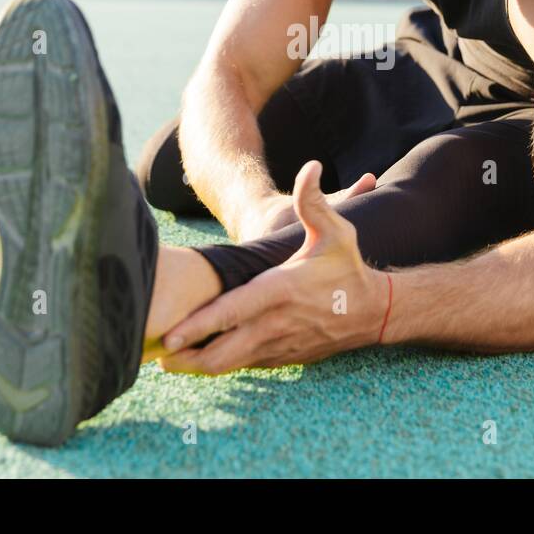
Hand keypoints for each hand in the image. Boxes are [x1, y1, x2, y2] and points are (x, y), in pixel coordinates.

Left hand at [159, 160, 386, 373]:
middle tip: (156, 357)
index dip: (198, 327)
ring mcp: (279, 345)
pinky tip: (202, 361)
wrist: (376, 311)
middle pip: (223, 352)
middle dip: (187, 358)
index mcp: (280, 291)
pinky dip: (222, 365)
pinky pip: (246, 365)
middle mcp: (275, 323)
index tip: (170, 337)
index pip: (231, 313)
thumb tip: (310, 166)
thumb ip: (314, 200)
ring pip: (231, 365)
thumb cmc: (348, 268)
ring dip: (199, 367)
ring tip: (169, 363)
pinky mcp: (283, 358)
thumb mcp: (336, 231)